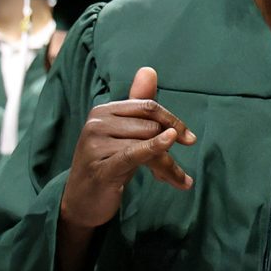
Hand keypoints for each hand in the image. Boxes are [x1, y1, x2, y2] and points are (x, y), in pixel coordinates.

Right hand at [58, 67, 195, 233]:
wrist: (82, 201)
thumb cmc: (107, 163)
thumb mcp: (124, 133)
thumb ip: (138, 104)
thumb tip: (149, 69)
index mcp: (103, 111)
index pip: (148, 107)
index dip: (173, 121)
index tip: (189, 139)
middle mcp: (96, 123)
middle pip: (151, 127)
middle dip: (170, 149)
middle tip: (178, 173)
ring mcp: (95, 145)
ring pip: (149, 144)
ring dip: (168, 166)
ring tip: (178, 181)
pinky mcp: (100, 167)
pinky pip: (134, 153)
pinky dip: (154, 148)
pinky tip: (169, 144)